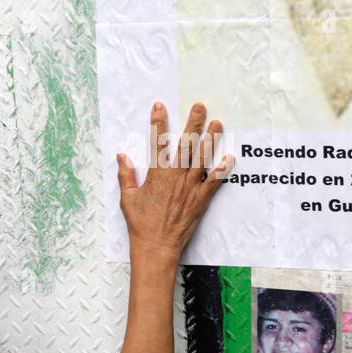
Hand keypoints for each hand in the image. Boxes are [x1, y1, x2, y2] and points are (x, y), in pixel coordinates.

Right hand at [117, 101, 232, 258]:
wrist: (157, 246)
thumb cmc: (141, 224)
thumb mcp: (128, 198)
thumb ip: (125, 175)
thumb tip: (121, 156)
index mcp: (157, 175)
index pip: (158, 143)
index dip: (158, 122)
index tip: (160, 106)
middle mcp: (175, 178)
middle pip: (185, 145)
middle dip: (193, 123)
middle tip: (200, 107)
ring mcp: (190, 188)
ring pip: (202, 158)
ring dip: (210, 140)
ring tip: (218, 123)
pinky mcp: (200, 200)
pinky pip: (214, 182)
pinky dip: (223, 170)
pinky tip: (230, 158)